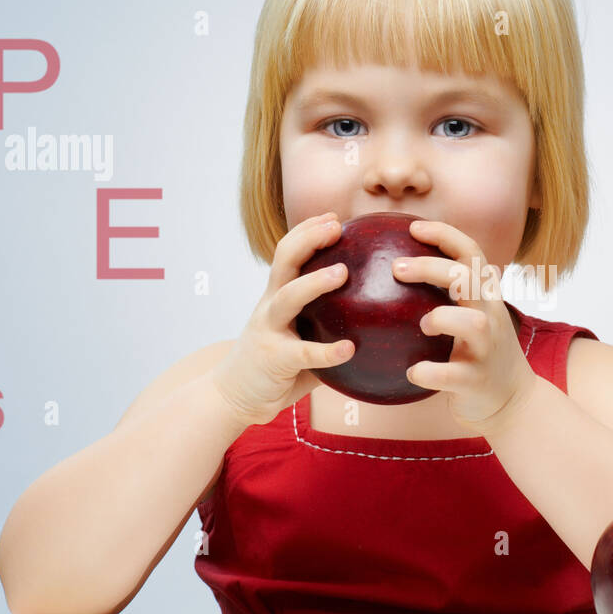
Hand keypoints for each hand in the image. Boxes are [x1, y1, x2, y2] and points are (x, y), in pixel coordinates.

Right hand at [209, 211, 354, 426]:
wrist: (234, 397)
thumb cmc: (276, 364)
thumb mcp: (300, 335)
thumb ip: (328, 324)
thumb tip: (378, 318)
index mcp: (278, 296)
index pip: (290, 252)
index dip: (308, 230)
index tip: (335, 216)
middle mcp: (271, 306)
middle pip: (285, 261)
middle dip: (309, 239)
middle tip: (337, 226)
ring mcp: (269, 330)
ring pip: (289, 297)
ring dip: (315, 283)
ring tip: (344, 273)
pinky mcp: (274, 359)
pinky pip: (303, 353)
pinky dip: (327, 351)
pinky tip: (349, 349)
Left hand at [392, 219, 538, 436]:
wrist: (513, 399)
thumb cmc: (480, 350)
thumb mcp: (473, 313)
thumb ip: (449, 291)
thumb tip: (397, 263)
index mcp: (486, 295)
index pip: (471, 252)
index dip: (444, 235)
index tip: (412, 227)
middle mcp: (490, 315)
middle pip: (467, 278)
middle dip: (431, 268)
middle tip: (396, 268)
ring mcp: (486, 348)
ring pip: (471, 322)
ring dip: (441, 318)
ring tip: (422, 325)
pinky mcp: (477, 380)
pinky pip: (451, 374)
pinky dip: (428, 372)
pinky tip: (411, 372)